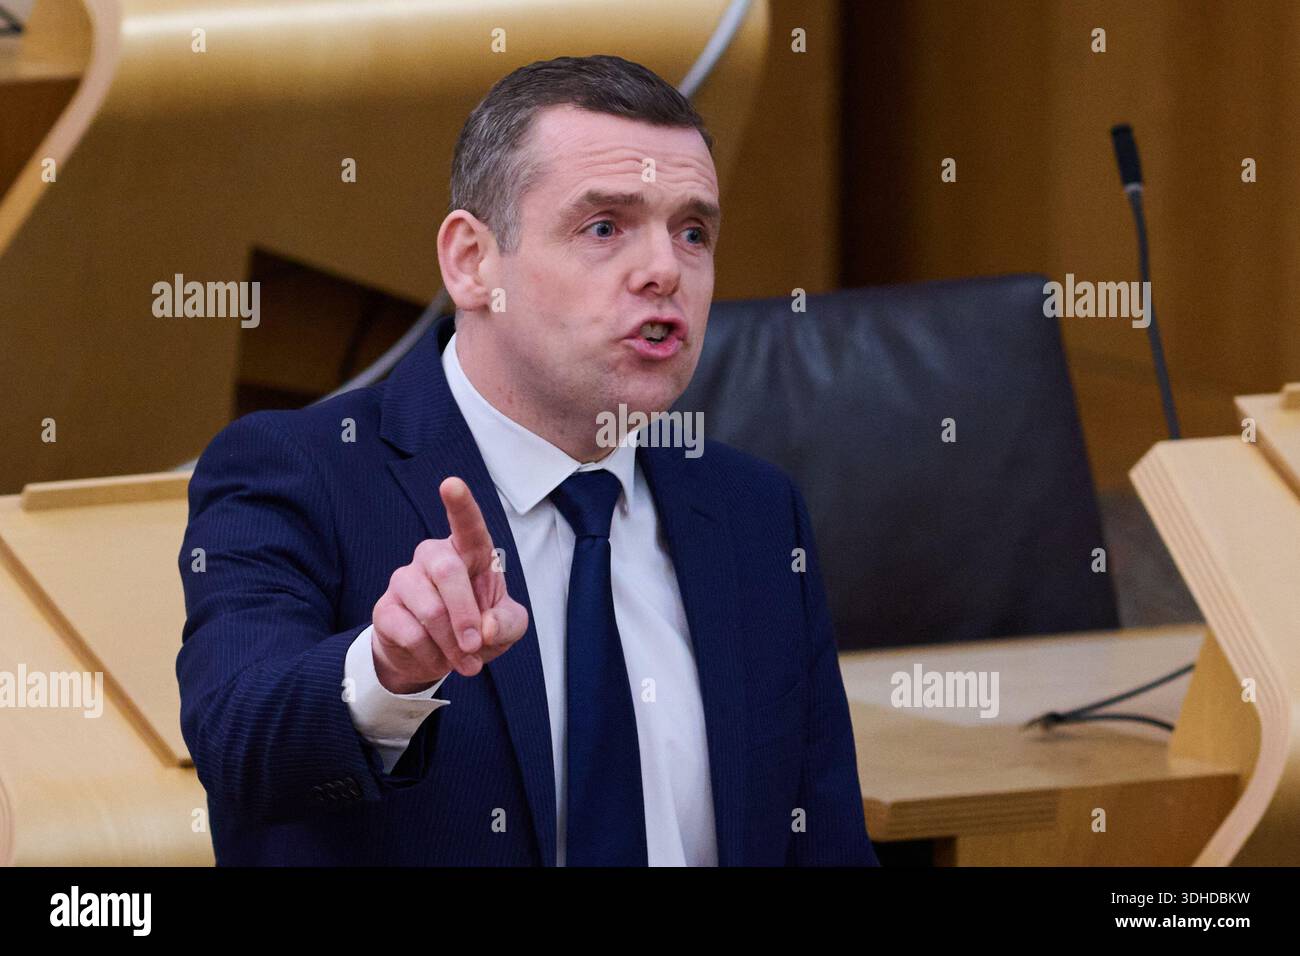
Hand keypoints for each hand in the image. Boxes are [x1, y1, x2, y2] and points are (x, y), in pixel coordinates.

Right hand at [370, 477, 528, 693]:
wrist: (436, 657)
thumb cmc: (476, 628)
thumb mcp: (506, 627)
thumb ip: (506, 623)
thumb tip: (484, 628)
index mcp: (468, 553)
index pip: (467, 525)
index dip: (460, 504)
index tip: (451, 484)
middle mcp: (434, 557)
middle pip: (447, 572)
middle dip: (466, 616)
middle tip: (476, 646)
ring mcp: (405, 580)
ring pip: (429, 609)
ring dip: (451, 645)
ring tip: (462, 660)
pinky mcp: (385, 608)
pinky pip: (411, 633)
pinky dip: (432, 655)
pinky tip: (435, 657)